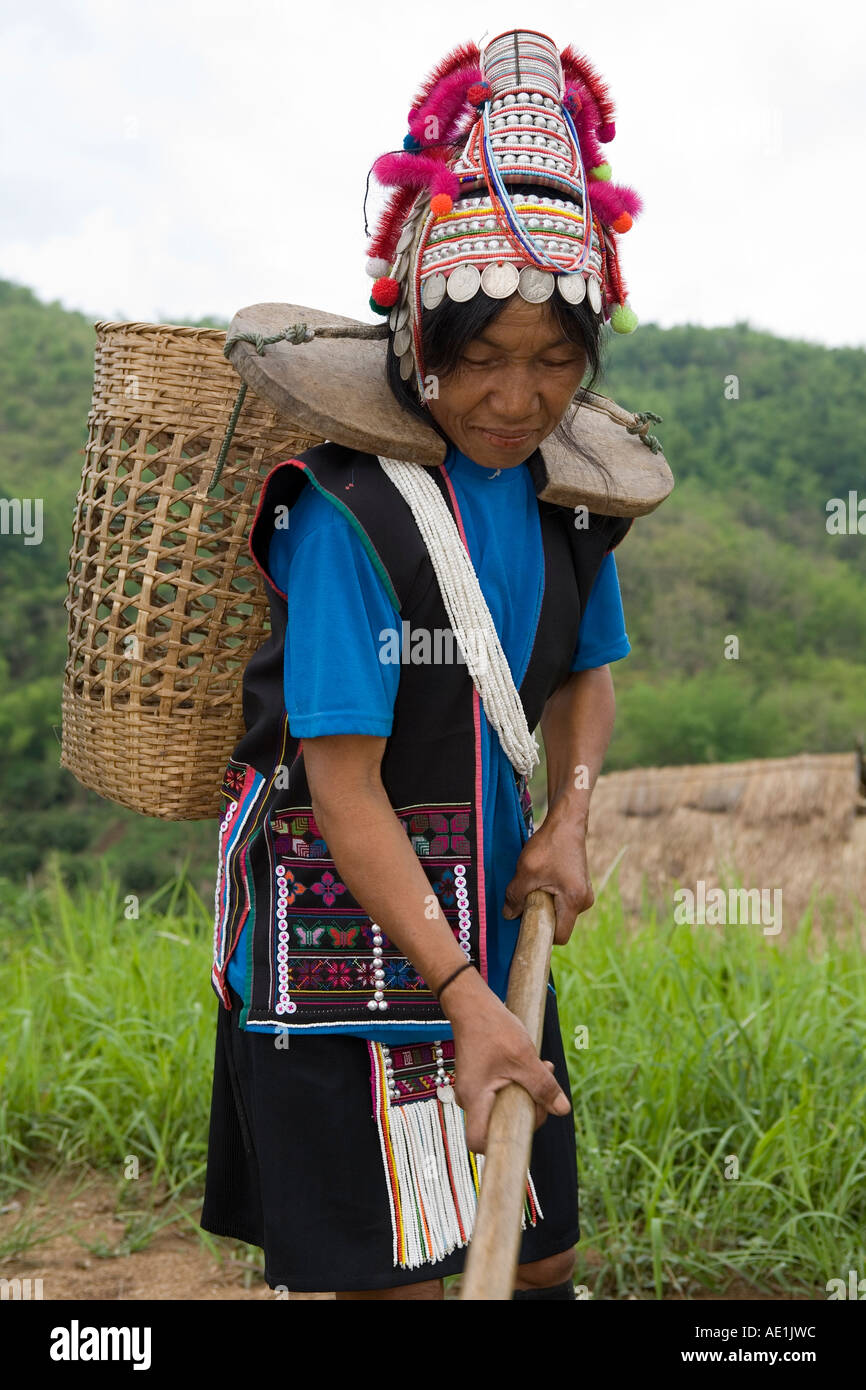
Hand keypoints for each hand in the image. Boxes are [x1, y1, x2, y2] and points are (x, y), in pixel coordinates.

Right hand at [440, 970, 570, 1153]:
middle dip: (528, 1110)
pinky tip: (532, 1066)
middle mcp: (470, 1099)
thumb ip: (543, 1086)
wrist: (472, 1004)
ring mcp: (474, 1090)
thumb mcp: (524, 1058)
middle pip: (499, 1125)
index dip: (502, 1145)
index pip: (479, 1142)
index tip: (527, 1127)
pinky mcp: (480, 1080)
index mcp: (475, 1099)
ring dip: (527, 1093)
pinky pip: (501, 1093)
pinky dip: (519, 1084)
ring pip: (503, 1106)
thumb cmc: (493, 1029)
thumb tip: (562, 1110)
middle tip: (546, 1087)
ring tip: (543, 1068)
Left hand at [502, 817, 593, 944]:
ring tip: (536, 883)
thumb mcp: (526, 871)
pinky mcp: (579, 888)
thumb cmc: (549, 846)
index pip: (560, 936)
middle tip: (527, 897)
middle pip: (559, 924)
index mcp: (574, 901)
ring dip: (544, 904)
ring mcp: (584, 894)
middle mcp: (584, 901)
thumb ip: (515, 897)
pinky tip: (543, 879)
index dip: (541, 934)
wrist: (566, 823)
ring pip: (559, 912)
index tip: (525, 924)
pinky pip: (562, 902)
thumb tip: (508, 916)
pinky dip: (549, 896)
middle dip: (540, 916)